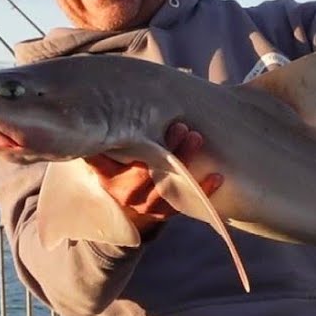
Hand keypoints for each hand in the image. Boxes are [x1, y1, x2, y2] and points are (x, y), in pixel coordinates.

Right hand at [83, 122, 222, 233]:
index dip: (137, 148)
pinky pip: (185, 203)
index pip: (121, 164)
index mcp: (109, 176)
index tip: (147, 128)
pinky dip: (202, 190)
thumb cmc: (117, 163)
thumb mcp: (106, 152)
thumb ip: (108, 134)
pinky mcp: (165, 212)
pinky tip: (216, 176)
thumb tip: (99, 102)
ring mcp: (147, 206)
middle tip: (181, 127)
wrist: (124, 198)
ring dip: (186, 164)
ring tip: (196, 139)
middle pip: (150, 175)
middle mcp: (127, 194)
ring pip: (169, 188)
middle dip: (168, 151)